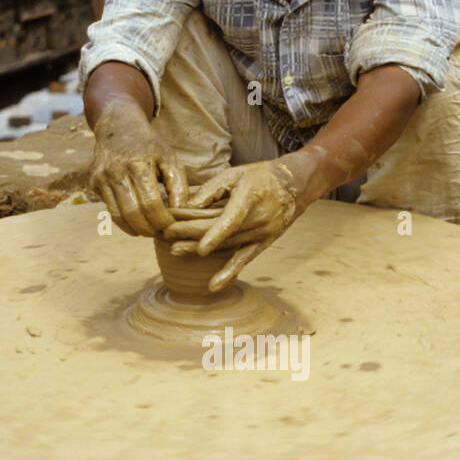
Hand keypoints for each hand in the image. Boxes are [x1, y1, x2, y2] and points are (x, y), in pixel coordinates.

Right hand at [89, 103, 187, 234]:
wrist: (118, 128)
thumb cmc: (149, 147)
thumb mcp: (170, 159)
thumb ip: (179, 186)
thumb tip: (182, 213)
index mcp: (138, 164)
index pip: (151, 204)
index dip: (163, 221)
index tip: (172, 226)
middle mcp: (116, 172)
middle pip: (133, 214)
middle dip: (150, 229)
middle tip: (162, 233)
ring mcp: (101, 178)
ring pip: (119, 217)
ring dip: (137, 230)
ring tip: (150, 231)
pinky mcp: (94, 183)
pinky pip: (110, 211)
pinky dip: (124, 223)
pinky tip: (137, 224)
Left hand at [162, 158, 301, 290]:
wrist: (293, 186)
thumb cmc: (259, 177)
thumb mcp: (236, 174)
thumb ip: (212, 190)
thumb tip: (187, 206)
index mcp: (251, 198)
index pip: (232, 219)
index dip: (215, 234)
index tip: (199, 247)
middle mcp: (259, 219)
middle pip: (221, 232)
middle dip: (191, 233)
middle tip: (165, 233)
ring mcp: (262, 234)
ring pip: (226, 245)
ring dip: (198, 248)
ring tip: (174, 250)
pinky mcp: (262, 243)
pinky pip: (244, 260)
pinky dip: (228, 273)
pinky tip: (213, 286)